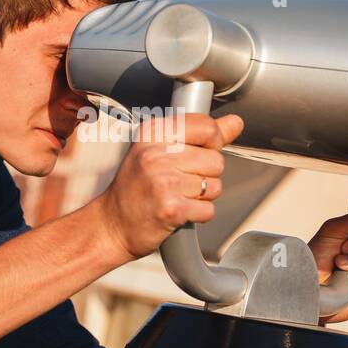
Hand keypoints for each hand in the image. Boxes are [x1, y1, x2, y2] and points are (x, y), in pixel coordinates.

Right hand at [94, 113, 243, 259]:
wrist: (111, 225)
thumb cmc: (136, 187)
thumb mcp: (160, 151)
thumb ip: (201, 135)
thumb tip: (235, 122)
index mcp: (152, 132)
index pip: (206, 126)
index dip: (211, 144)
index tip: (196, 155)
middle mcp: (155, 154)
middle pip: (215, 159)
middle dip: (206, 175)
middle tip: (179, 182)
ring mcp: (162, 182)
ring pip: (214, 186)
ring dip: (202, 196)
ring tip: (177, 196)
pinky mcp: (170, 209)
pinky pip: (208, 209)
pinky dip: (198, 215)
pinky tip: (178, 212)